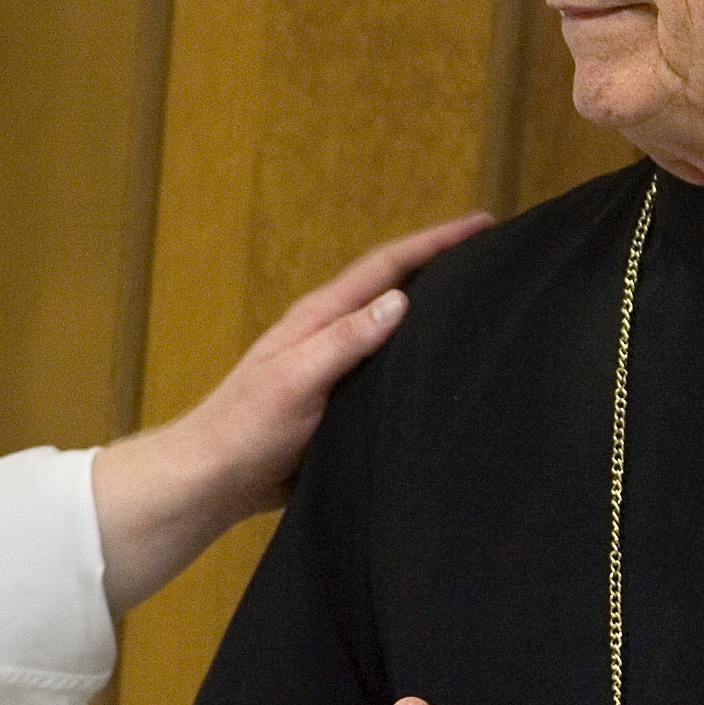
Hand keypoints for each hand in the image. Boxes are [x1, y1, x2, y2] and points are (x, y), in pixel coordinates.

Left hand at [95, 212, 489, 605]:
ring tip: (478, 302)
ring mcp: (334, 368)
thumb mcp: (295, 380)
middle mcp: (330, 334)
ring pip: (392, 329)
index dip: (434, 242)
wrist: (212, 480)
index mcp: (319, 318)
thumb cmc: (246, 429)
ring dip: (431, 311)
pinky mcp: (339, 403)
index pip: (386, 267)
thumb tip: (400, 300)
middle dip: (441, 266)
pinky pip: (387, 371)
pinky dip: (416, 358)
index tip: (482, 224)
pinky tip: (440, 370)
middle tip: (492, 255)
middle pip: (393, 288)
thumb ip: (344, 341)